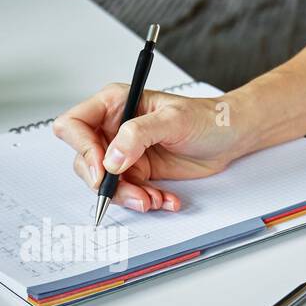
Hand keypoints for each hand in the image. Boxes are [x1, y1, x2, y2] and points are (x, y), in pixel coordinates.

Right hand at [53, 84, 241, 211]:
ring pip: (105, 183)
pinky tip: (165, 198)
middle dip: (107, 183)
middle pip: (85, 161)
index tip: (102, 169)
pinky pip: (128, 194)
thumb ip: (138, 134)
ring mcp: (124, 153)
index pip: (74, 125)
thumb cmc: (206, 118)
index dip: (82, 149)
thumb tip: (111, 158)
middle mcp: (113, 128)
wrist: (230, 137)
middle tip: (132, 192)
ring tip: (153, 199)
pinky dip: (144, 200)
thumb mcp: (173, 120)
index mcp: (114, 104)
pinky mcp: (138, 172)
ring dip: (128, 197)